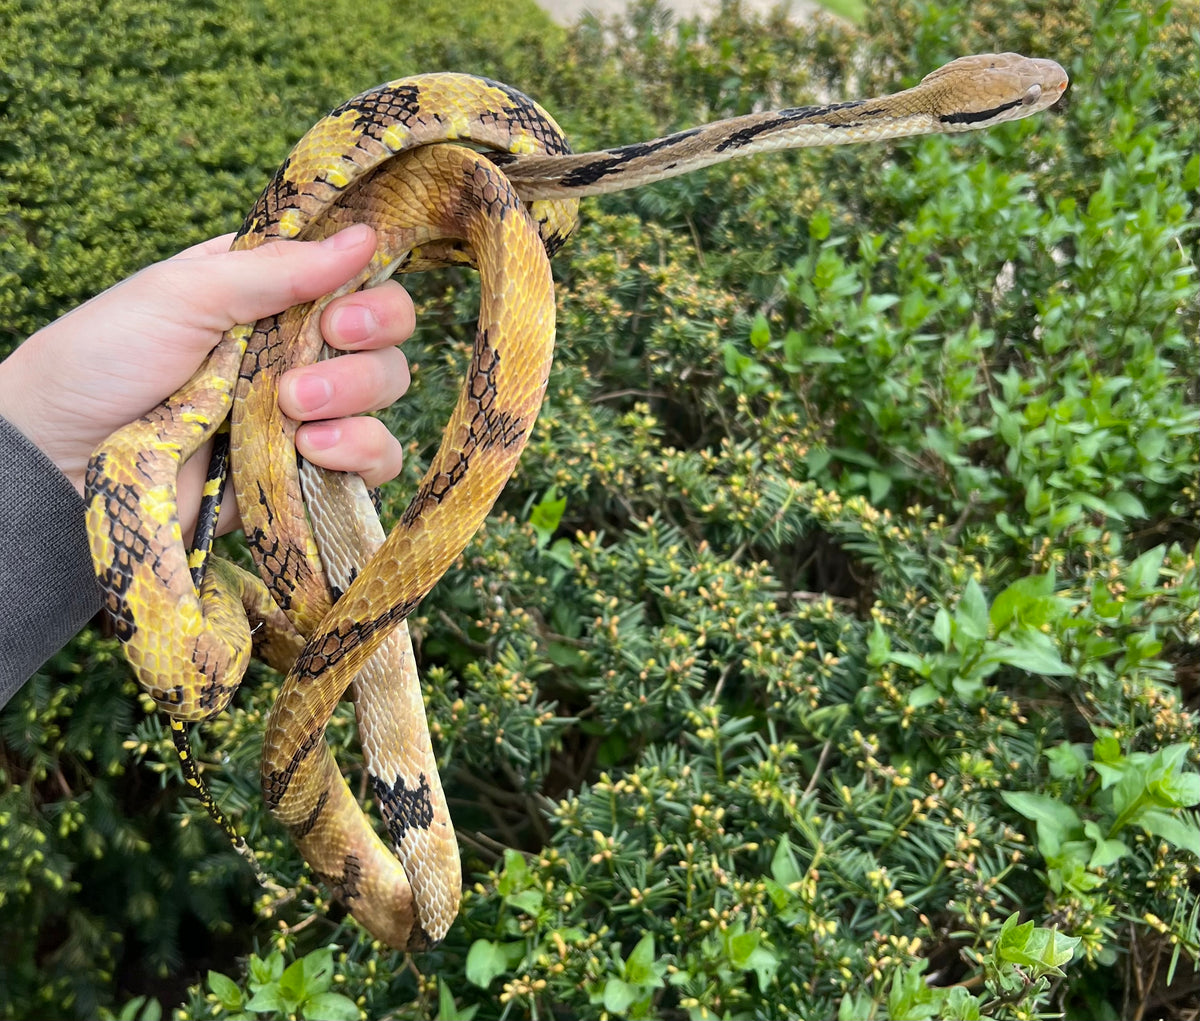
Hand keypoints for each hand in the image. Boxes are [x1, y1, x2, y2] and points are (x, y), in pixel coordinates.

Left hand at [0, 224, 410, 534]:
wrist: (63, 464)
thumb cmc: (102, 362)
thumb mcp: (184, 294)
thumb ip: (278, 270)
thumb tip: (366, 235)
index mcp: (269, 294)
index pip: (355, 277)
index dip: (367, 287)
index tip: (338, 303)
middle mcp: (296, 347)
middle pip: (386, 334)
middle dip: (365, 339)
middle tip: (323, 347)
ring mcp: (307, 412)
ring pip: (387, 392)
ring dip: (355, 394)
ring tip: (293, 407)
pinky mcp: (308, 471)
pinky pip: (377, 459)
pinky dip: (360, 451)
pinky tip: (311, 450)